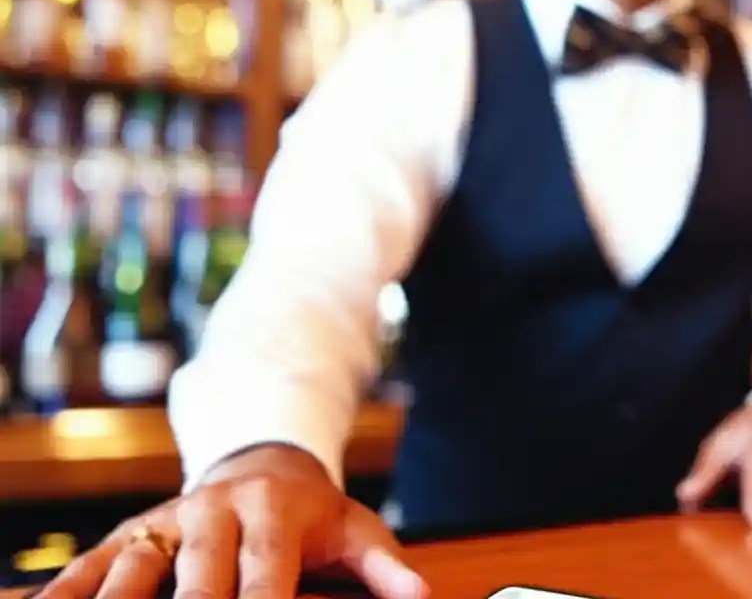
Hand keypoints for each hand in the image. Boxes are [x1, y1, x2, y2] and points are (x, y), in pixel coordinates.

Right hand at [37, 445, 428, 598]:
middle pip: (196, 574)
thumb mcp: (358, 532)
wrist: (264, 462)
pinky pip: (90, 565)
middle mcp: (214, 513)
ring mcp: (167, 522)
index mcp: (273, 512)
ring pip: (134, 568)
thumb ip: (387, 569)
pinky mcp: (131, 534)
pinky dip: (67, 592)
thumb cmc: (314, 514)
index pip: (265, 572)